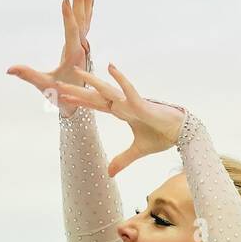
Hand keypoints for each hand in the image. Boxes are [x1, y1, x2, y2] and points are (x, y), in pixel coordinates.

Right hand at [6, 0, 94, 114]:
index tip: (66, 0)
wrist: (77, 106)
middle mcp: (81, 49)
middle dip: (80, 1)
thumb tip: (9, 69)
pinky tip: (89, 0)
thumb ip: (27, 75)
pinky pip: (85, 25)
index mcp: (74, 56)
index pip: (72, 32)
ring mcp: (82, 47)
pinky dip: (87, 11)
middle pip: (81, 20)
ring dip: (85, 2)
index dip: (68, 16)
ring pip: (85, 20)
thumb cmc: (60, 95)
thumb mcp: (43, 86)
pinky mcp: (81, 47)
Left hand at [53, 63, 185, 176]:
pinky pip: (129, 90)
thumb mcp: (138, 151)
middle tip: (59, 84)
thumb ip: (122, 160)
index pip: (97, 106)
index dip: (81, 102)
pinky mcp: (142, 103)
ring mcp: (132, 102)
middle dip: (78, 91)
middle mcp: (124, 105)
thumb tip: (109, 173)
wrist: (181, 133)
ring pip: (107, 90)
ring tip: (77, 70)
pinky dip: (120, 80)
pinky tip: (111, 67)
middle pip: (96, 97)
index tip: (65, 98)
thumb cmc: (162, 136)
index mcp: (122, 113)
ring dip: (92, 81)